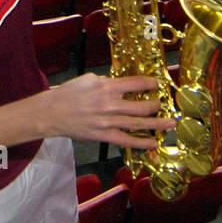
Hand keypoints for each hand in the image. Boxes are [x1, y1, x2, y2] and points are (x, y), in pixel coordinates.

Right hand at [42, 73, 175, 149]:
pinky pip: (126, 140)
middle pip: (142, 105)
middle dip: (156, 105)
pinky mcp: (103, 135)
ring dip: (157, 124)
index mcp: (106, 86)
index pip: (136, 83)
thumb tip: (119, 84)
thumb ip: (106, 81)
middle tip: (162, 104)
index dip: (150, 83)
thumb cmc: (67, 94)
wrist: (51, 113)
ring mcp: (108, 121)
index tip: (157, 84)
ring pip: (138, 123)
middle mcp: (110, 104)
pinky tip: (153, 143)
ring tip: (170, 123)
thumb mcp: (87, 79)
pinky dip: (142, 142)